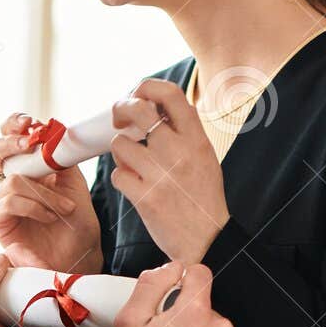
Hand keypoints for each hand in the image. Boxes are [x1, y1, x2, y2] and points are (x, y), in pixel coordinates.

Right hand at [0, 112, 102, 274]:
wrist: (79, 253)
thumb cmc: (76, 219)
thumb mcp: (74, 180)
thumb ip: (60, 156)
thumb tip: (51, 131)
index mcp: (28, 166)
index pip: (9, 136)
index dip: (13, 124)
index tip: (30, 123)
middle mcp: (11, 180)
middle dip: (10, 142)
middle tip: (31, 143)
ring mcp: (1, 200)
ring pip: (12, 180)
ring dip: (44, 192)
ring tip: (65, 207)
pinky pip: (8, 203)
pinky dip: (34, 207)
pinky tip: (50, 216)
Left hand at [107, 81, 230, 263]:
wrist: (207, 240)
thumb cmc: (203, 197)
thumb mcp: (204, 156)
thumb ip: (184, 132)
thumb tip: (156, 107)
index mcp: (197, 139)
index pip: (171, 94)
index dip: (147, 86)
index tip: (137, 93)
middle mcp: (179, 152)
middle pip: (139, 110)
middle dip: (122, 108)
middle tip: (119, 117)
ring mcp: (161, 175)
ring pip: (121, 144)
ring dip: (121, 151)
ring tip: (133, 162)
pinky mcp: (145, 197)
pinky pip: (118, 174)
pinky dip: (122, 177)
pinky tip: (134, 183)